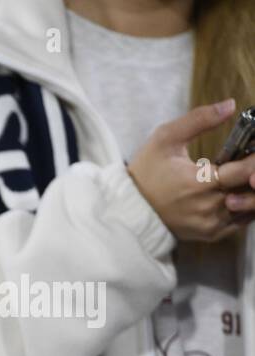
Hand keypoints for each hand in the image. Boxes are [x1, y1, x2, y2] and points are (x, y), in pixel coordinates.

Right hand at [128, 98, 254, 242]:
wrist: (128, 208)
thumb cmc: (146, 171)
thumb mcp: (166, 139)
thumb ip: (199, 120)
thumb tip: (230, 105)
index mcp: (201, 182)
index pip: (247, 171)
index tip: (253, 148)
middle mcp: (209, 207)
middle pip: (251, 190)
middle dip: (253, 174)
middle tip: (246, 161)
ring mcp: (210, 224)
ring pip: (248, 206)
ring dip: (250, 190)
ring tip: (243, 177)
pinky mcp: (209, 234)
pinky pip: (240, 222)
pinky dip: (245, 207)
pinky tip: (238, 193)